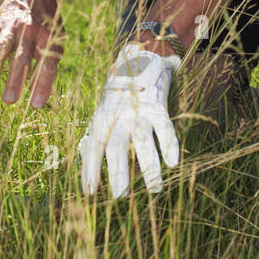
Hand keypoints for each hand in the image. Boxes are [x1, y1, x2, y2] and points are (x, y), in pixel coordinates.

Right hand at [0, 0, 62, 106]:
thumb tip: (39, 94)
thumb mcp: (55, 38)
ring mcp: (11, 26)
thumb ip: (49, 61)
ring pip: (1, 46)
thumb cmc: (45, 22)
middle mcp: (30, 31)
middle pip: (22, 58)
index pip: (47, 65)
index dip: (43, 85)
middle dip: (15, 79)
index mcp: (48, 38)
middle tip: (9, 100)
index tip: (36, 105)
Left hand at [78, 43, 180, 198]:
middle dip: (119, 173)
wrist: (138, 61)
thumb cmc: (117, 101)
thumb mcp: (102, 117)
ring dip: (149, 168)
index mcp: (101, 119)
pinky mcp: (158, 105)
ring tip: (156, 189)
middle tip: (121, 196)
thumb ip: (93, 144)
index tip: (91, 192)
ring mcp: (138, 110)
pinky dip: (169, 144)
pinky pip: (165, 127)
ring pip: (143, 142)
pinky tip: (173, 163)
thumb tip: (85, 184)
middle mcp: (118, 115)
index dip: (91, 169)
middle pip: (117, 147)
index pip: (93, 147)